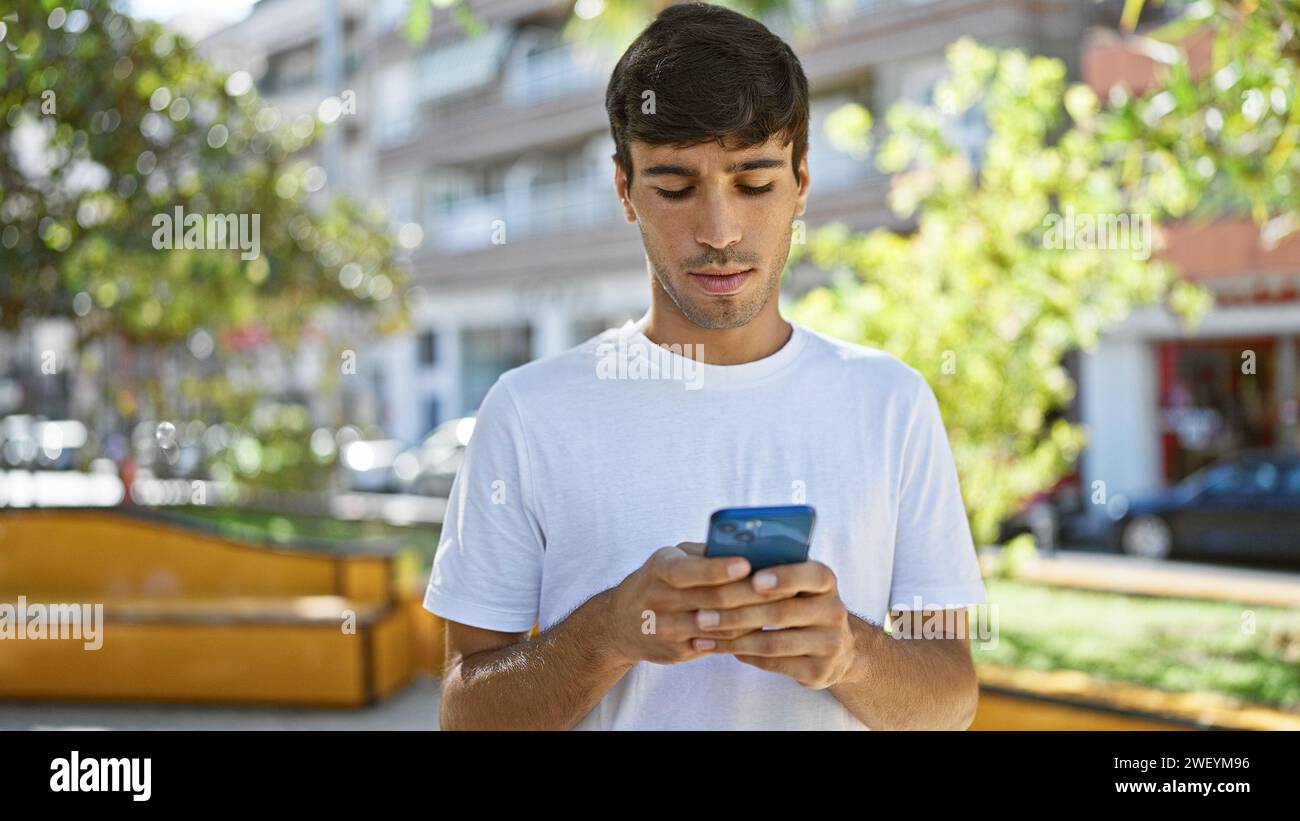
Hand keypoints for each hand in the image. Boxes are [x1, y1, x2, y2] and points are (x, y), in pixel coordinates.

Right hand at [606, 542, 796, 665]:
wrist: (619, 623)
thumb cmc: (660, 580)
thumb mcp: (673, 558)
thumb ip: (706, 553)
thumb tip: (751, 545)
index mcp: (659, 569)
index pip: (689, 570)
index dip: (718, 569)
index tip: (747, 564)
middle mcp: (658, 600)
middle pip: (712, 600)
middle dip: (751, 594)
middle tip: (786, 586)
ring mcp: (665, 630)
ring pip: (719, 627)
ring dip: (753, 618)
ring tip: (783, 607)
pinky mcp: (675, 653)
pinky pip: (715, 647)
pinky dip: (741, 638)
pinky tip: (763, 628)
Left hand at [694, 560, 857, 688]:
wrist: (833, 648)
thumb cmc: (797, 602)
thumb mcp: (793, 582)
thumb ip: (768, 568)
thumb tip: (721, 556)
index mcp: (826, 580)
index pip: (811, 575)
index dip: (783, 577)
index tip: (753, 579)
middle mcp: (834, 611)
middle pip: (782, 612)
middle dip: (737, 614)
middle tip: (702, 615)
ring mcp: (830, 644)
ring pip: (773, 642)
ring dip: (733, 639)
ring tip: (704, 635)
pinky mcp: (819, 672)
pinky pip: (773, 663)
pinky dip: (743, 655)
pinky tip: (721, 648)